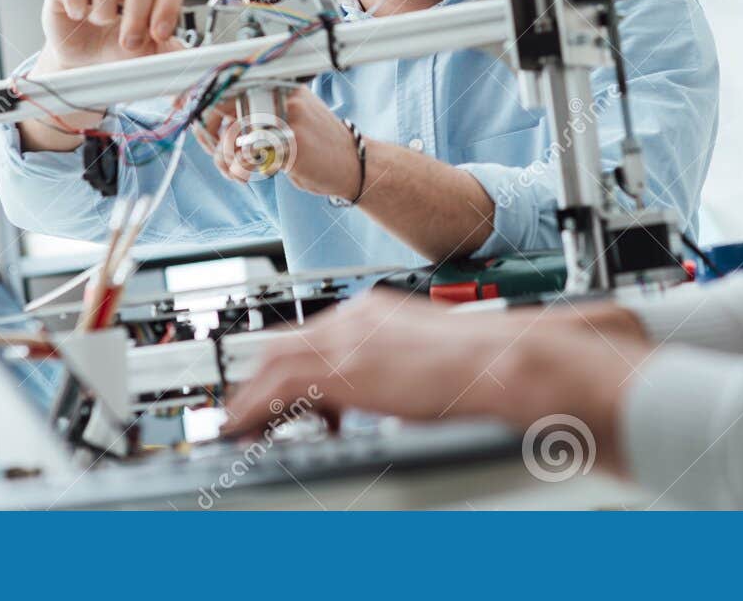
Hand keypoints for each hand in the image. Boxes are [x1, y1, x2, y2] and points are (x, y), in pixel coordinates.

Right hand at [37, 0, 184, 72]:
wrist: (85, 61)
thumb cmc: (120, 49)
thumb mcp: (151, 54)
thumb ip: (173, 53)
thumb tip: (196, 61)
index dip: (166, 8)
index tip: (159, 34)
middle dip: (138, 13)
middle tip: (130, 42)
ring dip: (105, 10)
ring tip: (102, 25)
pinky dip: (76, 1)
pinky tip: (79, 16)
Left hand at [193, 87, 363, 197]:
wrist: (353, 164)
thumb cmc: (315, 146)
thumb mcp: (286, 116)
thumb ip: (253, 111)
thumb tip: (206, 117)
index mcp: (279, 83)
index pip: (228, 82)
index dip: (203, 100)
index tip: (193, 117)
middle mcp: (282, 94)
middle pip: (222, 106)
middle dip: (212, 136)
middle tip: (217, 153)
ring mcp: (287, 117)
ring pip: (232, 135)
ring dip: (226, 158)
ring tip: (236, 169)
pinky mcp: (290, 143)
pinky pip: (248, 156)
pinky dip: (241, 169)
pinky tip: (248, 174)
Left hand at [221, 290, 652, 477]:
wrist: (503, 360)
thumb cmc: (485, 365)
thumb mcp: (430, 362)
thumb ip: (399, 373)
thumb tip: (395, 398)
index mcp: (375, 312)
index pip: (314, 335)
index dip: (289, 368)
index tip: (280, 396)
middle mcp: (355, 316)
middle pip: (283, 341)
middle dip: (259, 378)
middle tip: (246, 411)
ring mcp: (347, 338)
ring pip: (273, 362)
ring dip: (252, 397)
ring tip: (239, 428)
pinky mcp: (344, 367)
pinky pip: (278, 387)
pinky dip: (256, 409)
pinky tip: (248, 431)